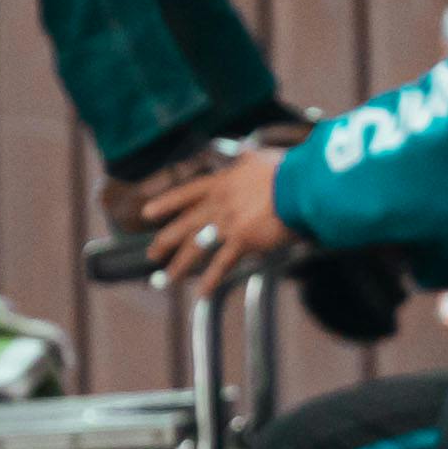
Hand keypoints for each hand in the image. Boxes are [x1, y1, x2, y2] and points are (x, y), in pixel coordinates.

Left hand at [140, 145, 298, 302]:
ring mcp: (228, 223)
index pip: (186, 194)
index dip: (166, 204)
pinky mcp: (243, 241)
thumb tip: (245, 155)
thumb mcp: (259, 159)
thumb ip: (247, 161)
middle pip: (184, 225)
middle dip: (165, 241)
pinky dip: (211, 280)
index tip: (147, 213)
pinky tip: (201, 293)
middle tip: (152, 254)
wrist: (300, 185)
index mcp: (221, 182)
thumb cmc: (288, 170)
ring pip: (195, 247)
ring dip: (178, 265)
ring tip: (166, 280)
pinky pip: (222, 264)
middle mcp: (218, 203)